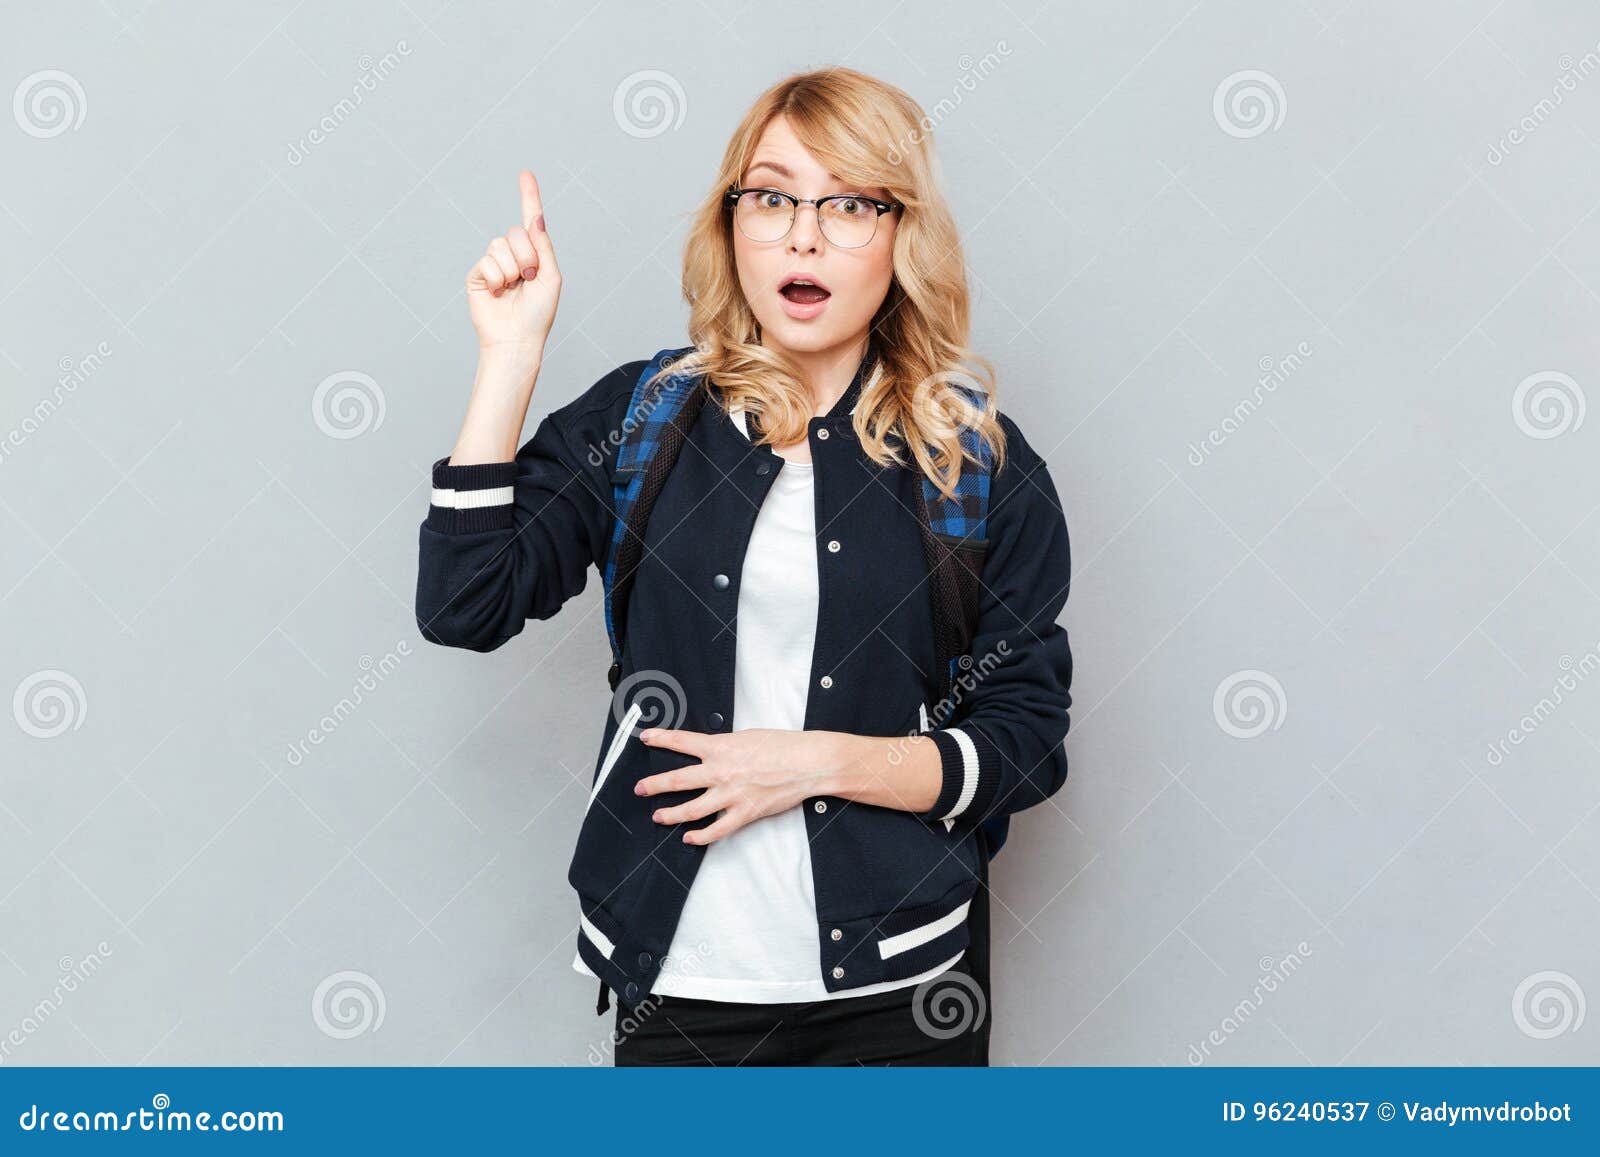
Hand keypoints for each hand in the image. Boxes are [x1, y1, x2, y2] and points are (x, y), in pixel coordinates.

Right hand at [465, 169, 561, 363]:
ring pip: (499, 245)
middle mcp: (513, 256)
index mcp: (534, 254)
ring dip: (511, 269)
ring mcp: (494, 264)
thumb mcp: (551, 278)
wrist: (516, 339)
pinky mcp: (477, 274)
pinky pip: (487, 261)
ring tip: (513, 289)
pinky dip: (496, 278)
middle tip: (528, 279)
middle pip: (515, 233)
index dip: (528, 197)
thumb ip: (544, 247)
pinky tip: (497, 293)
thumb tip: (536, 219)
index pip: (529, 221)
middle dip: (526, 256)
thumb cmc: (538, 314)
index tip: (525, 174)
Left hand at [634, 727, 851, 844]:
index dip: (660, 739)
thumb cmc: (782, 746)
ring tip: (658, 816)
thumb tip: (711, 752)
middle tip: (640, 788)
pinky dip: (700, 836)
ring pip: (691, 809)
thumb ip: (725, 746)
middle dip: (654, 784)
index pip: (681, 741)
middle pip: (677, 780)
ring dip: (670, 814)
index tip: (645, 738)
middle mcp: (720, 771)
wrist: (807, 763)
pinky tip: (689, 837)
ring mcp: (730, 794)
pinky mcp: (743, 813)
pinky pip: (716, 830)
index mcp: (720, 747)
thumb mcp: (747, 737)